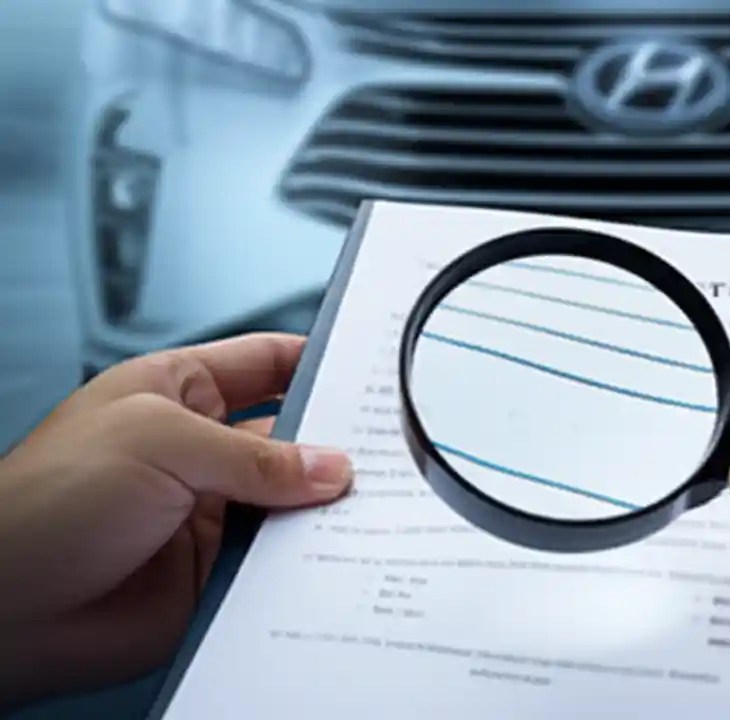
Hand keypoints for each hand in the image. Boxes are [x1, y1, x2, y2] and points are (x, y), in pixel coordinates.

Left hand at [0, 333, 352, 707]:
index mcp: (178, 392)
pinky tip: (335, 557)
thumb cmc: (45, 502)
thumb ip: (254, 455)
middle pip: (293, 437)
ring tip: (370, 507)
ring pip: (294, 502)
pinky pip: (280, 560)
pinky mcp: (217, 572)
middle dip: (336, 444)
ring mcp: (210, 511)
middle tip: (387, 453)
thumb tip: (329, 467)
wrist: (4, 610)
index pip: (268, 364)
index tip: (376, 373)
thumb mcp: (159, 443)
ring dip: (325, 508)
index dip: (321, 364)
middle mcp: (200, 449)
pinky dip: (308, 561)